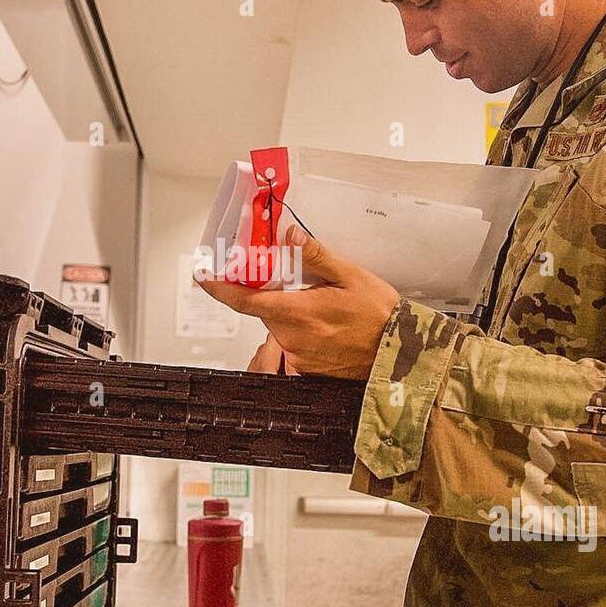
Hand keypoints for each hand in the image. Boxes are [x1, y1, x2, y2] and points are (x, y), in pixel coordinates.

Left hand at [197, 225, 398, 379]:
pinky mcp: (307, 369)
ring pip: (280, 327)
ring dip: (292, 314)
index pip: (245, 300)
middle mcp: (293, 337)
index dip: (220, 288)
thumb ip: (316, 256)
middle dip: (277, 294)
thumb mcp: (351, 276)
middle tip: (305, 286)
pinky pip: (294, 344)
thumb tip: (289, 237)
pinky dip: (304, 332)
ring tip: (327, 310)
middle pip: (266, 310)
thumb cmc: (380, 316)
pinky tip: (329, 327)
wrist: (400, 354)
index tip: (204, 277)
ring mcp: (298, 356)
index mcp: (298, 312)